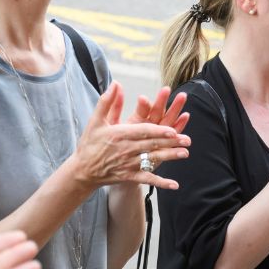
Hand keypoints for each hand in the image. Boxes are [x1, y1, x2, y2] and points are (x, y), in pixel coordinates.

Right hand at [70, 82, 191, 190]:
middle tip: (187, 140)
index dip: (158, 131)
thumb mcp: (95, 120)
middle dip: (170, 142)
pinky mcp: (129, 176)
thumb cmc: (89, 143)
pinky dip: (161, 182)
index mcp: (119, 135)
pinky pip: (147, 179)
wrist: (82, 170)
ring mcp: (128, 164)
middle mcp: (126, 150)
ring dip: (169, 157)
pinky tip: (174, 184)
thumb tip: (116, 84)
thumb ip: (107, 102)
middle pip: (151, 145)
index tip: (172, 129)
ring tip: (185, 153)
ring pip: (152, 160)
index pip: (142, 132)